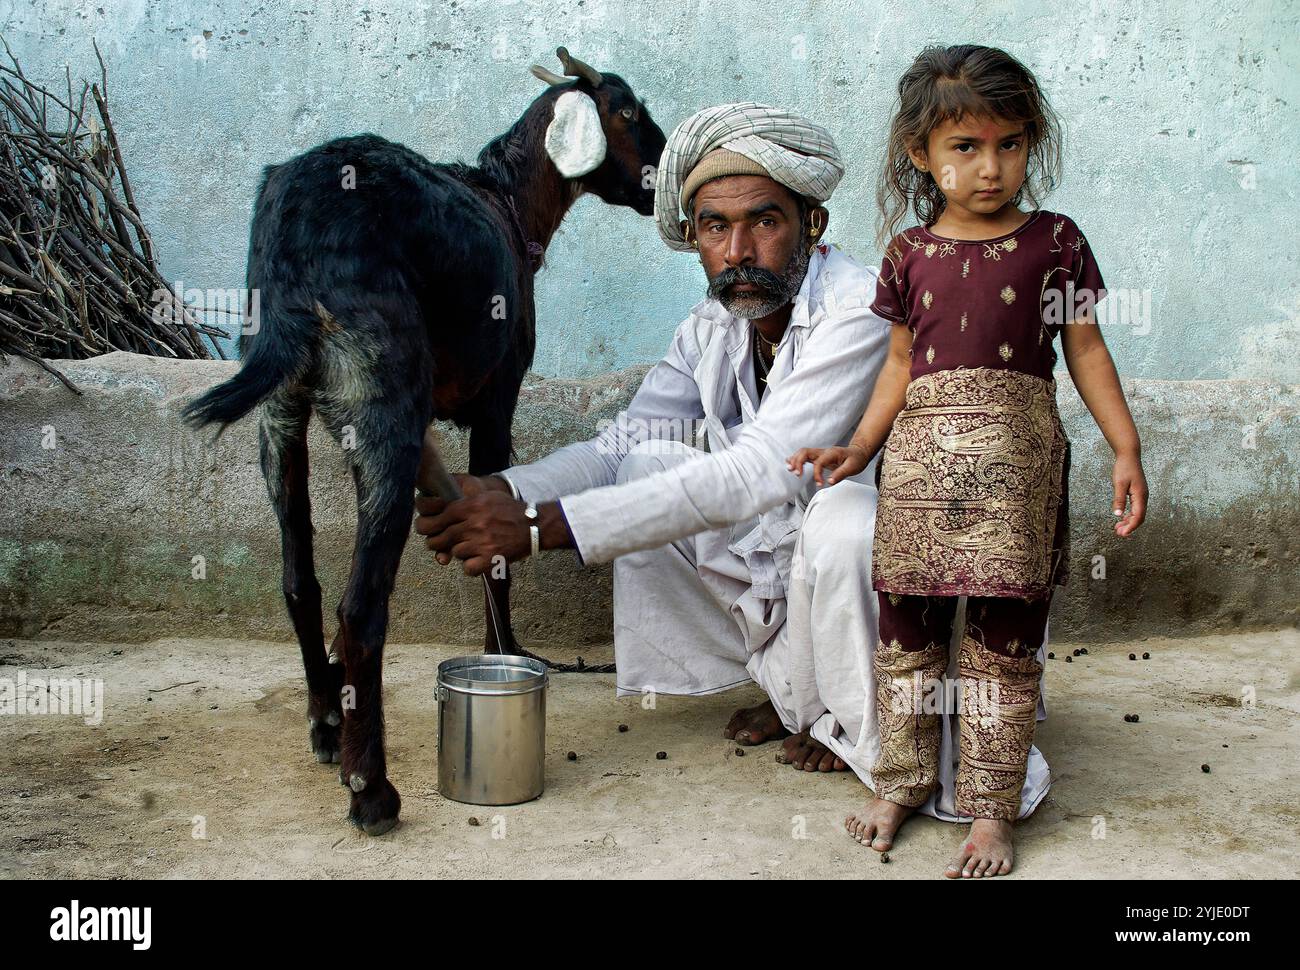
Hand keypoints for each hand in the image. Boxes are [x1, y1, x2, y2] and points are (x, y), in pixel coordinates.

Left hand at [414, 489, 528, 574]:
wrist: (534, 526)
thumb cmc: (510, 511)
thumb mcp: (488, 497)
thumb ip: (465, 502)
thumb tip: (441, 510)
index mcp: (473, 506)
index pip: (442, 515)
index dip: (432, 524)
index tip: (428, 528)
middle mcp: (476, 523)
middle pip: (443, 536)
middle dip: (437, 542)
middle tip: (439, 543)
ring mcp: (482, 542)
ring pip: (455, 552)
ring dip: (460, 552)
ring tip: (471, 548)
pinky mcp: (490, 559)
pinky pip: (467, 568)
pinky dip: (470, 567)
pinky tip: (477, 561)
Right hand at [787, 445, 869, 486]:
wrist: (858, 453)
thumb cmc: (856, 459)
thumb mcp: (852, 467)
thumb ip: (840, 474)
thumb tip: (829, 481)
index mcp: (831, 453)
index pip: (819, 462)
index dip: (817, 474)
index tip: (820, 484)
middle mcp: (823, 451)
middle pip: (806, 452)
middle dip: (798, 462)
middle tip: (796, 474)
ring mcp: (820, 453)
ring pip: (803, 452)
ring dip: (795, 460)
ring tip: (790, 470)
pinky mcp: (818, 456)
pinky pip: (804, 455)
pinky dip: (796, 458)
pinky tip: (789, 463)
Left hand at [1111, 453, 1147, 536]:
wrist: (1129, 456)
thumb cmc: (1124, 468)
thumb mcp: (1119, 484)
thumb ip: (1119, 499)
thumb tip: (1118, 515)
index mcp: (1140, 495)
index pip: (1139, 516)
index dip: (1131, 526)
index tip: (1123, 533)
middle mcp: (1143, 497)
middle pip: (1139, 517)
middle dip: (1130, 526)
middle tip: (1119, 534)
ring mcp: (1142, 495)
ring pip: (1138, 513)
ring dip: (1129, 521)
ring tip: (1118, 528)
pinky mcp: (1138, 493)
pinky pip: (1136, 508)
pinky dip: (1129, 514)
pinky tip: (1122, 518)